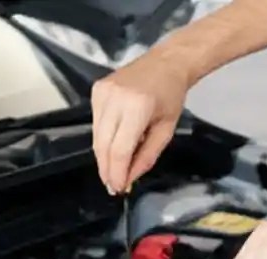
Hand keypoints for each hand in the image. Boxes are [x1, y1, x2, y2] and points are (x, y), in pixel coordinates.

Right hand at [90, 53, 190, 193]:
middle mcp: (115, 98)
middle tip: (113, 185)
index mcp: (137, 107)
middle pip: (103, 145)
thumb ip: (147, 157)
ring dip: (103, 157)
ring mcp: (103, 92)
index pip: (119, 150)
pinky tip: (114, 144)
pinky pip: (95, 124)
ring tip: (114, 170)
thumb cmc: (171, 94)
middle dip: (107, 169)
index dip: (116, 173)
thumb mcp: (166, 130)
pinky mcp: (96, 90)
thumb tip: (129, 179)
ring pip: (96, 137)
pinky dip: (103, 139)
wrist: (166, 62)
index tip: (118, 189)